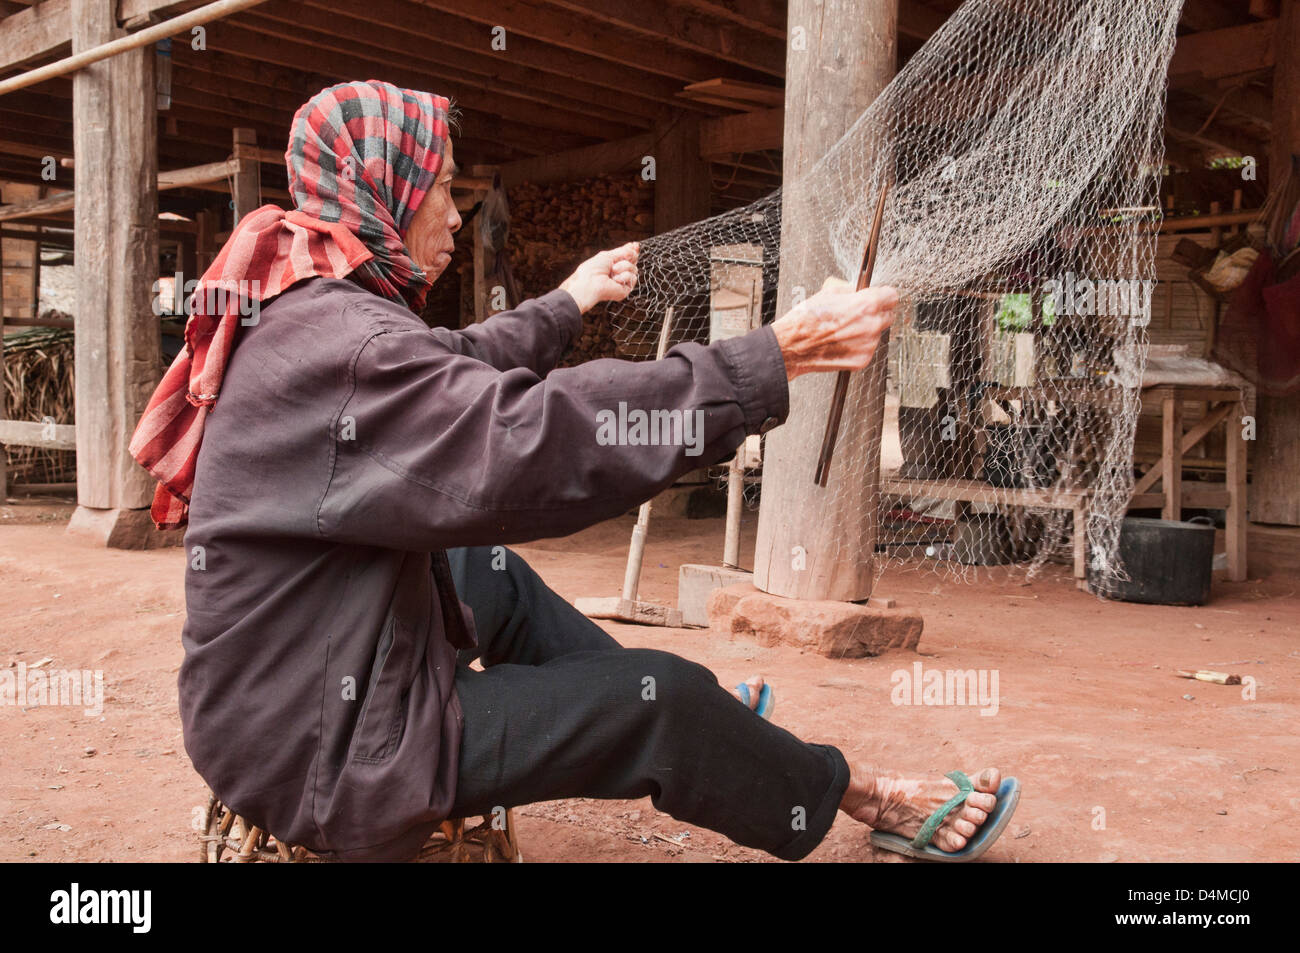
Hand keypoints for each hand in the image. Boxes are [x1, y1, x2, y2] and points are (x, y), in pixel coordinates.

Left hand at [559, 242, 638, 313]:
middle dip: (628, 256)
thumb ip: (622, 251)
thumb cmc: (593, 269)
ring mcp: (623, 281)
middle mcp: (619, 272)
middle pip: (633, 260)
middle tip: (617, 260)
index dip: (632, 250)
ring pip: (634, 268)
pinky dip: (623, 276)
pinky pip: (633, 277)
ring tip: (612, 271)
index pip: (627, 256)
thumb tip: (635, 246)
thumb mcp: (607, 255)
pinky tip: (614, 280)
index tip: (635, 245)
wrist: (590, 282)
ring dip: (623, 266)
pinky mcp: (626, 289)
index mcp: (613, 264)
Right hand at [771, 277, 898, 379]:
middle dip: (877, 313)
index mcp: (867, 305)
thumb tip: (858, 290)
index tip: (878, 296)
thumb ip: (851, 290)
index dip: (883, 295)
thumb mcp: (830, 292)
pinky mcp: (862, 360)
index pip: (892, 296)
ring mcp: (868, 345)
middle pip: (888, 315)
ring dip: (866, 330)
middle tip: (858, 314)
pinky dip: (858, 345)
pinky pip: (867, 349)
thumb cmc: (807, 319)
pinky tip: (841, 342)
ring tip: (843, 330)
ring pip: (877, 333)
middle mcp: (872, 325)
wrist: (793, 345)